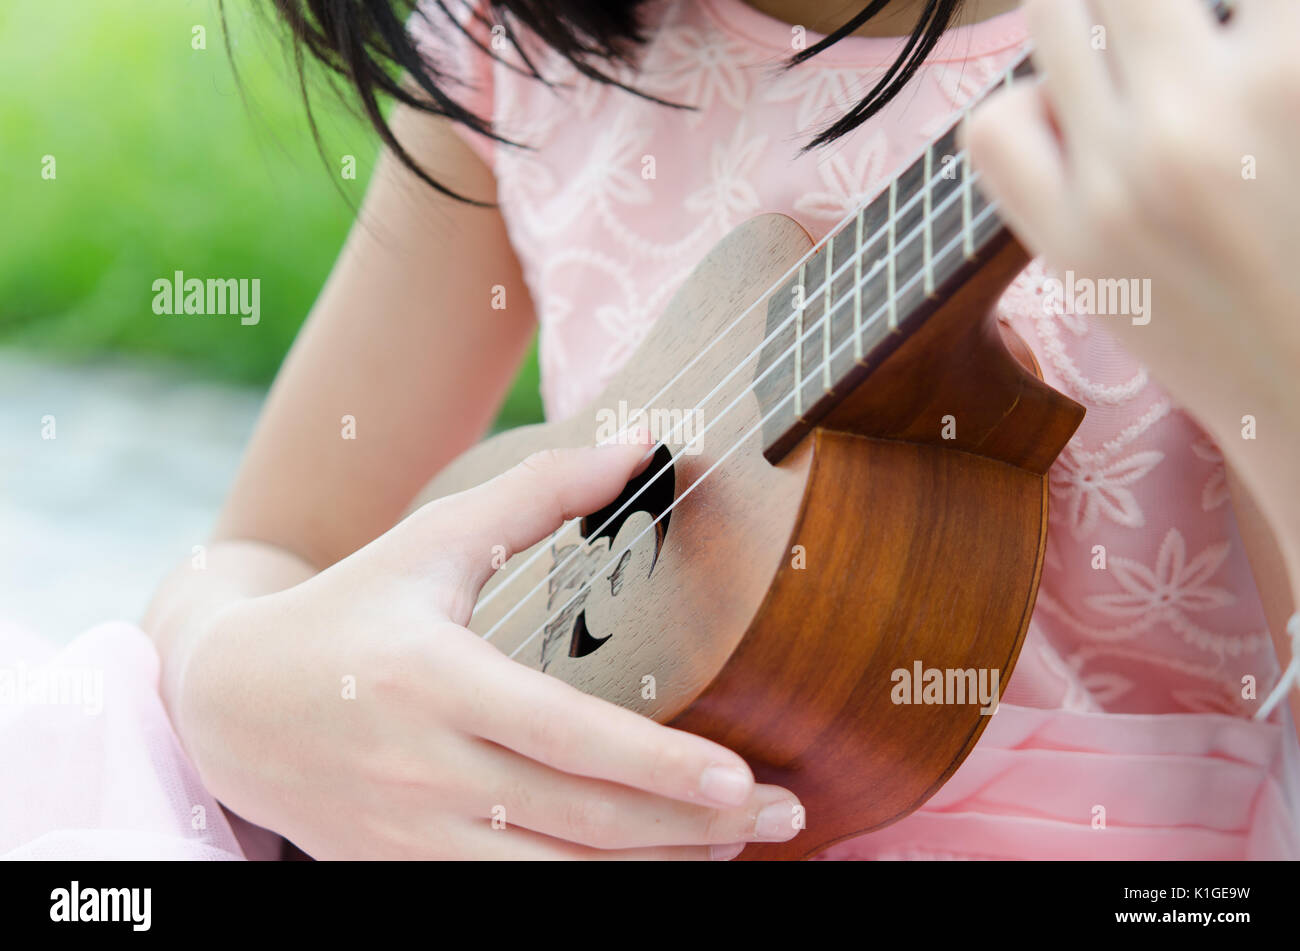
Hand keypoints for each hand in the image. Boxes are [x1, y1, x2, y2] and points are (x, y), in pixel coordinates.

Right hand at [176, 440, 801, 858]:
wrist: (232, 706)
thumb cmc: (351, 608)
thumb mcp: (434, 539)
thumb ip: (541, 493)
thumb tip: (645, 444)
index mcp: (433, 679)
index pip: (564, 736)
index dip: (657, 765)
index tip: (742, 780)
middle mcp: (424, 769)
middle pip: (582, 819)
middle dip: (695, 826)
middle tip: (788, 815)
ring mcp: (411, 837)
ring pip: (557, 878)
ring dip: (657, 867)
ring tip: (737, 843)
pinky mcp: (401, 874)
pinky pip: (511, 902)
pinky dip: (591, 890)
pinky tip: (651, 867)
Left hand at [966, 0, 1299, 541]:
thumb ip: (1273, 52)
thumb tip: (1227, 24)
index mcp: (1292, 72)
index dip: (1234, 12)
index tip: (1228, 30)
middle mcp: (1196, 119)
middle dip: (1150, 7)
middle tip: (1167, 39)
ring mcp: (1117, 183)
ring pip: (1053, 13)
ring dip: (1094, 20)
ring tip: (1133, 56)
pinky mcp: (1068, 243)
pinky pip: (996, 125)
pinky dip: (1026, 105)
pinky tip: (1078, 122)